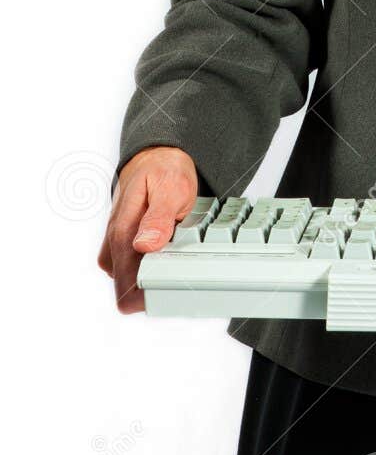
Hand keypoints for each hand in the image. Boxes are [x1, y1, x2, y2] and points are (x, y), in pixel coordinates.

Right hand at [97, 146, 199, 313]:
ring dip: (152, 274)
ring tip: (177, 255)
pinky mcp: (123, 243)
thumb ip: (158, 218)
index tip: (174, 292)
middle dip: (153, 286)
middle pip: (128, 290)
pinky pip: (134, 266)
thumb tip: (143, 245)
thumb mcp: (171, 188)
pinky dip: (151, 264)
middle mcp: (115, 243)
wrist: (156, 154)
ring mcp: (117, 244)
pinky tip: (168, 249)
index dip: (148, 300)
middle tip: (181, 266)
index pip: (125, 289)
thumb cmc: (164, 169)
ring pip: (130, 279)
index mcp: (123, 233)